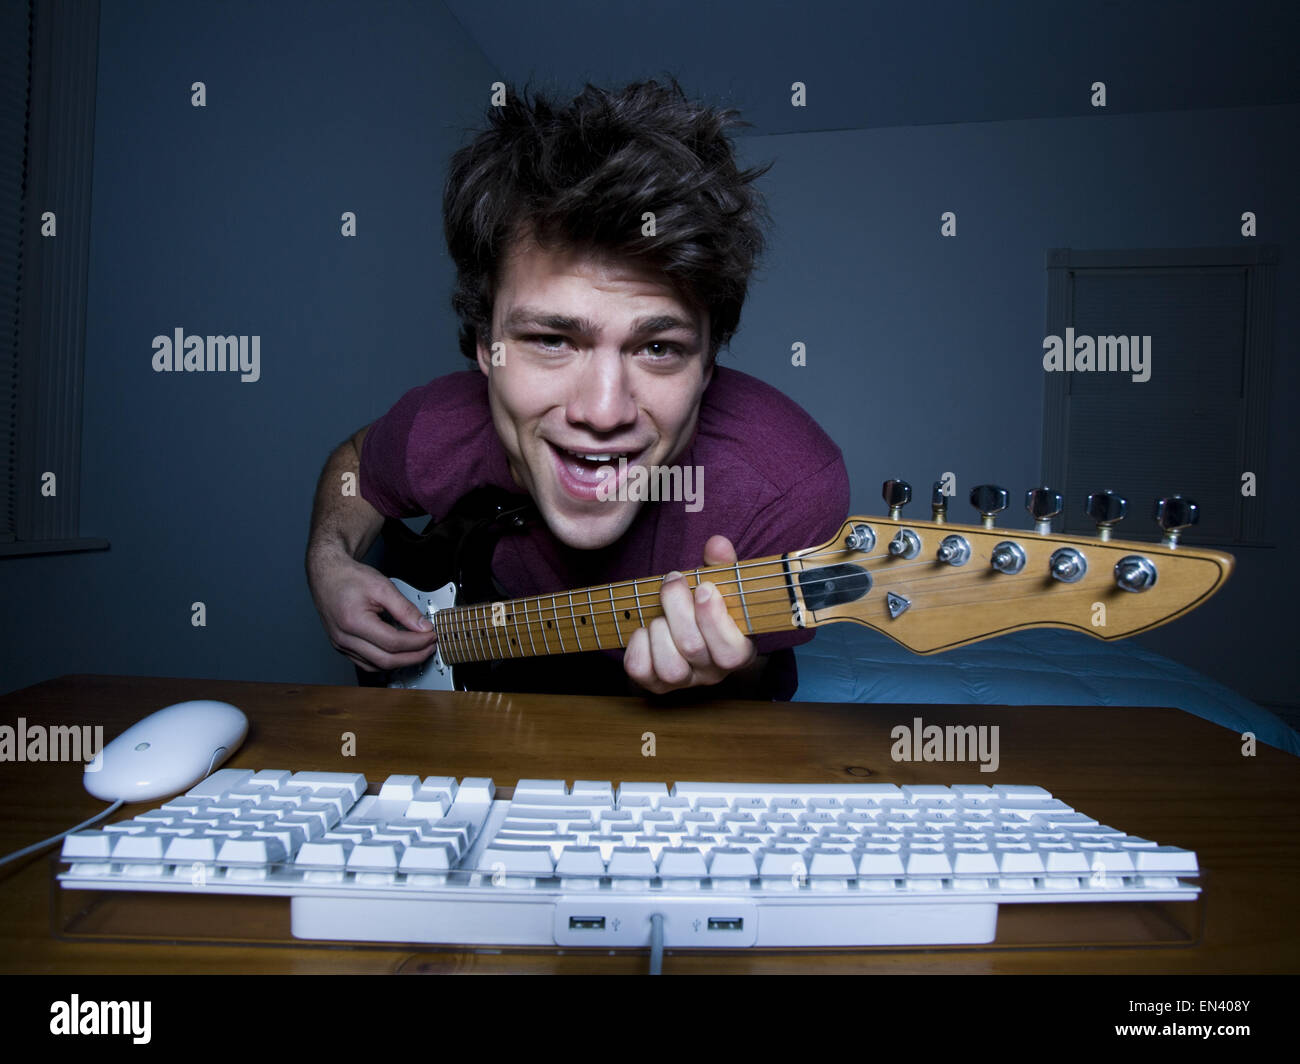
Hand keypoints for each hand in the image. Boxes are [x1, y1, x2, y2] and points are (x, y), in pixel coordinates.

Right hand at [308, 551, 437, 672]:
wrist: (327, 575)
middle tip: (430, 647)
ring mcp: (341, 645)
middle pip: (386, 660)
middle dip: (413, 656)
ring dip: (401, 662)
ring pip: (376, 667)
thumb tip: (422, 626)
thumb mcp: (382, 587)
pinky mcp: (342, 647)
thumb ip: (404, 609)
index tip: (431, 636)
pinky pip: (366, 664)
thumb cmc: (349, 577)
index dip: (417, 642)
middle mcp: (344, 638)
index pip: (392, 642)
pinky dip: (386, 662)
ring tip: (418, 650)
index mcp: (353, 622)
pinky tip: (399, 653)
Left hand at [623, 535, 757, 694]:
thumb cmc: (704, 604)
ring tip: (660, 613)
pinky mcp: (655, 684)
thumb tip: (717, 544)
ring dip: (659, 629)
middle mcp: (713, 673)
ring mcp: (684, 681)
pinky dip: (638, 645)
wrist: (683, 624)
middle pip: (693, 648)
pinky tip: (645, 630)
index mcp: (738, 650)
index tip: (704, 588)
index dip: (714, 620)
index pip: (732, 652)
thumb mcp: (719, 582)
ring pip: (670, 667)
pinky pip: (641, 670)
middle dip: (677, 607)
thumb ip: (721, 564)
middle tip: (674, 581)